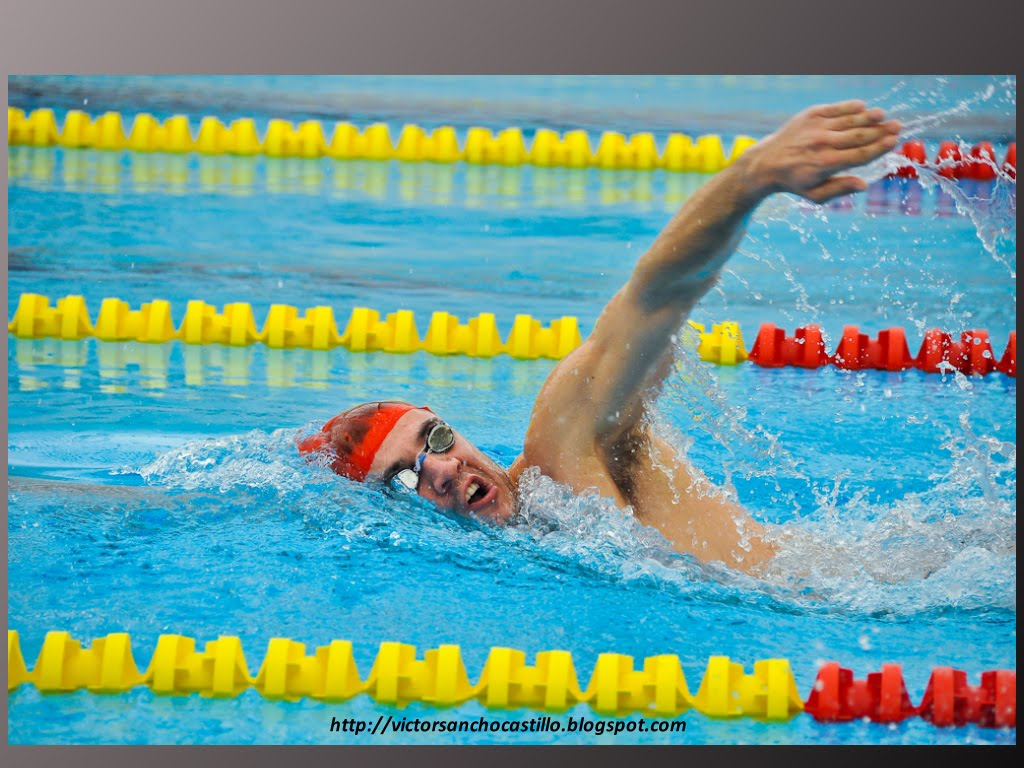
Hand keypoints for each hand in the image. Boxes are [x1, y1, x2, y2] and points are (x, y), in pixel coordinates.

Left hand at [745, 100, 901, 202]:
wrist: (766, 163)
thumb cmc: (795, 181)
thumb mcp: (814, 195)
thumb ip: (839, 189)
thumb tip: (864, 185)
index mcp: (825, 164)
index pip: (859, 155)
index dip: (879, 148)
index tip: (894, 142)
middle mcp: (822, 144)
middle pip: (858, 136)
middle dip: (880, 131)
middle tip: (898, 126)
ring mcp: (816, 127)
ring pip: (849, 121)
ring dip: (869, 117)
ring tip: (885, 116)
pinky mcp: (810, 115)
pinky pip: (835, 109)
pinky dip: (850, 108)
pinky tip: (864, 107)